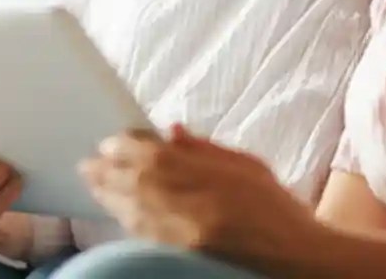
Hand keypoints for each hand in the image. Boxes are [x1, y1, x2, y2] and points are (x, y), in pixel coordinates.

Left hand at [79, 124, 321, 271]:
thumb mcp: (247, 165)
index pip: (155, 156)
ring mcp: (188, 235)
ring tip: (92, 181)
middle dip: (107, 170)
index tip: (110, 141)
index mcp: (213, 178)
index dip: (125, 147)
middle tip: (87, 162)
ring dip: (108, 194)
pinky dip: (125, 218)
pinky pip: (145, 234)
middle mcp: (196, 206)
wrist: (297, 256)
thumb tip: (169, 130)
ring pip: (135, 210)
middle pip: (138, 182)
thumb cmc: (276, 207)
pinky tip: (114, 209)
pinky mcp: (184, 256)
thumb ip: (205, 148)